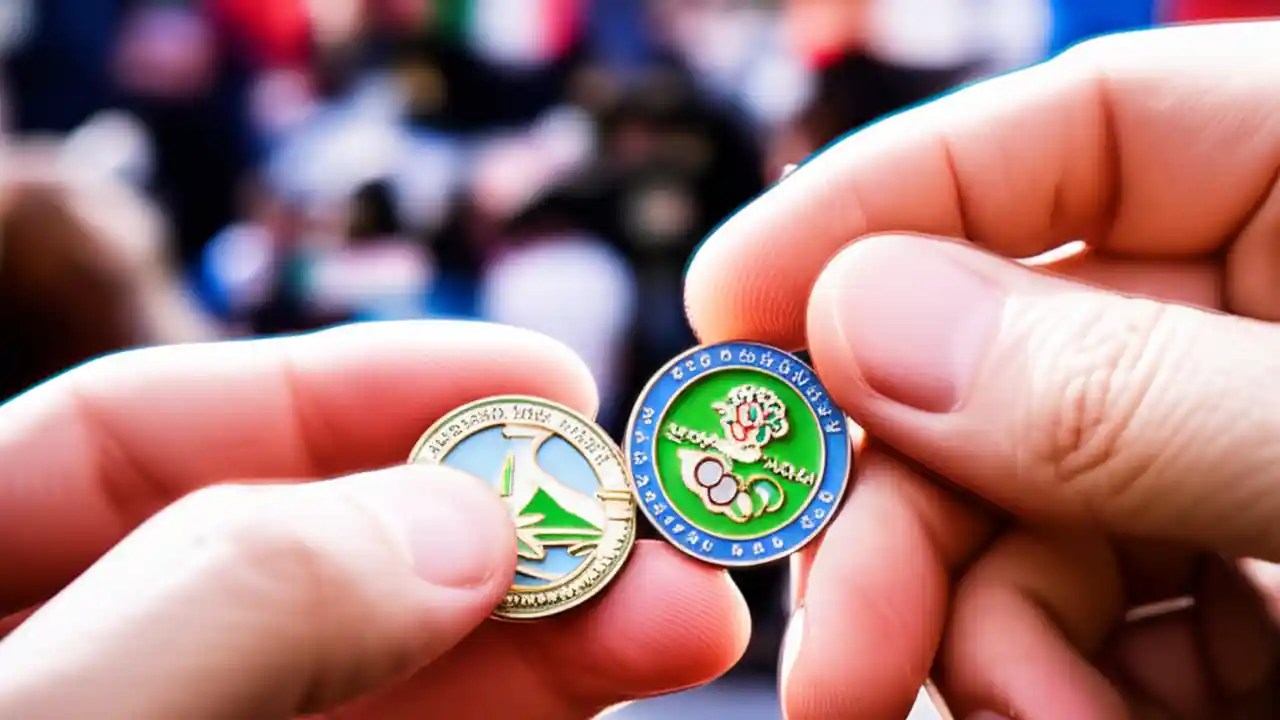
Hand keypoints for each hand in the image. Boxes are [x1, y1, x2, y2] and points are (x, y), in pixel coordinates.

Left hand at [0, 321, 747, 718]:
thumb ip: (226, 606)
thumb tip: (460, 525)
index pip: (141, 436)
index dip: (343, 387)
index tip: (539, 372)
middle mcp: (90, 669)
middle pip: (299, 558)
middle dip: (483, 526)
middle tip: (653, 511)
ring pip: (376, 676)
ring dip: (537, 643)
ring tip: (685, 612)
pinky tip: (604, 689)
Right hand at [687, 21, 1279, 719]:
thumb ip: (1123, 394)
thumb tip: (858, 317)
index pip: (1079, 136)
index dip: (884, 196)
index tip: (725, 298)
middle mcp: (1261, 326)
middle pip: (1003, 367)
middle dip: (895, 512)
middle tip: (829, 652)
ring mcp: (1235, 469)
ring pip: (1015, 515)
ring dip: (966, 632)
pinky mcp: (1237, 599)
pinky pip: (1086, 624)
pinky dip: (1045, 688)